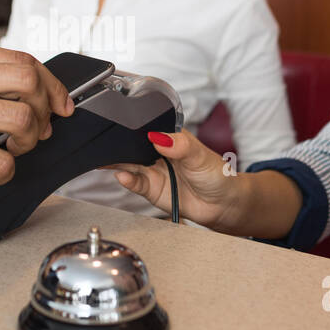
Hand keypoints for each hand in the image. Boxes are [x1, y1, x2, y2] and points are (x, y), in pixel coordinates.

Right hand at [0, 42, 73, 215]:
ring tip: (15, 150)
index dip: (51, 84)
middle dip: (48, 108)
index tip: (59, 103)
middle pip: (29, 81)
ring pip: (21, 118)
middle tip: (41, 129)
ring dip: (30, 140)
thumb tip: (10, 88)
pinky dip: (7, 172)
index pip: (21, 60)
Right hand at [106, 129, 245, 229]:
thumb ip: (180, 146)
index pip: (147, 128)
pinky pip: (135, 183)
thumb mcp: (200, 156)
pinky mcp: (151, 189)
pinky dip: (127, 180)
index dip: (133, 126)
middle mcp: (158, 153)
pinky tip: (122, 176)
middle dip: (119, 144)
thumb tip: (160, 137)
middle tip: (105, 143)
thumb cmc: (217, 175)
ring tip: (105, 159)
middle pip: (133, 146)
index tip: (120, 124)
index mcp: (170, 137)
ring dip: (116, 162)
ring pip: (129, 164)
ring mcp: (153, 171)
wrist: (223, 205)